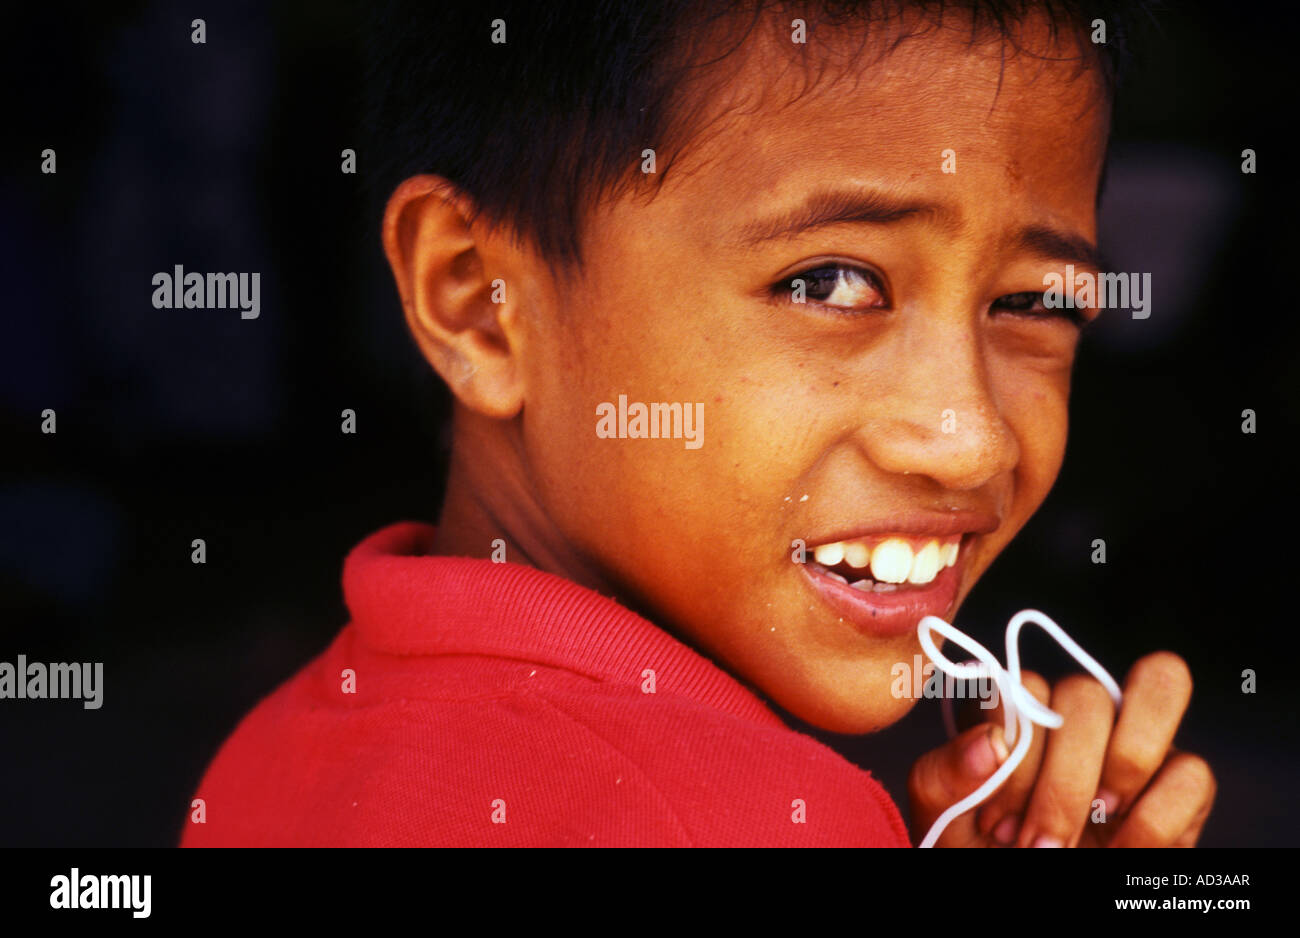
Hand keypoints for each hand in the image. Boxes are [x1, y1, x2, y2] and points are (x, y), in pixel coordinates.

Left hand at [907, 651, 1214, 845]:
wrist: (1023, 903)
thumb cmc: (982, 853)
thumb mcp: (945, 818)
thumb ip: (945, 774)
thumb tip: (991, 741)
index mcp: (1016, 711)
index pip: (1026, 685)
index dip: (1016, 751)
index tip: (993, 820)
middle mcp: (1076, 716)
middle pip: (1086, 692)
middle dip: (1061, 781)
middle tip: (1035, 842)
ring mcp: (1133, 744)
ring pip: (1157, 690)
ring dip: (1118, 772)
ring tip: (1086, 831)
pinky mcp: (1181, 786)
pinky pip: (1193, 772)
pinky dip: (1154, 820)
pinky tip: (1121, 851)